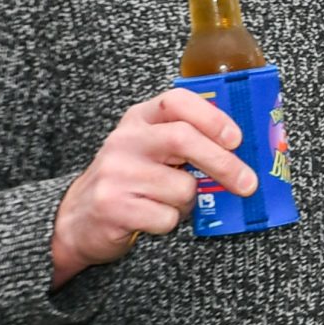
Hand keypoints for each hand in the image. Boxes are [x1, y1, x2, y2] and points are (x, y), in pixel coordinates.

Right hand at [50, 90, 251, 285]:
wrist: (76, 219)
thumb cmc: (127, 181)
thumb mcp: (150, 149)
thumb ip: (186, 141)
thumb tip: (242, 151)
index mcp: (139, 120)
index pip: (176, 102)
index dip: (211, 117)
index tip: (236, 138)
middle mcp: (125, 141)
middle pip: (183, 139)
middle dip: (223, 163)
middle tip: (247, 184)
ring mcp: (116, 173)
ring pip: (182, 188)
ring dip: (188, 202)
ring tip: (167, 201)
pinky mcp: (113, 206)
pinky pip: (167, 217)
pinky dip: (169, 222)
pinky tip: (150, 217)